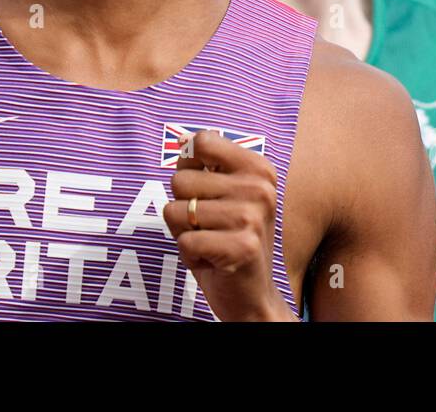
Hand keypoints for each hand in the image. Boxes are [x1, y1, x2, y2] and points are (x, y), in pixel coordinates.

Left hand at [162, 130, 295, 321]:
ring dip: (185, 233)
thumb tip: (183, 142)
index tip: (208, 190)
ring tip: (211, 242)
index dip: (190, 167)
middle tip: (210, 226)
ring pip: (176, 211)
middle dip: (184, 207)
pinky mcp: (241, 247)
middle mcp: (259, 188)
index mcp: (258, 168)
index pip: (203, 141)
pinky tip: (212, 260)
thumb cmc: (228, 238)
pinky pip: (183, 241)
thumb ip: (201, 166)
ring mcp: (252, 217)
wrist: (251, 294)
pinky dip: (189, 255)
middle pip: (180, 179)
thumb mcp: (219, 194)